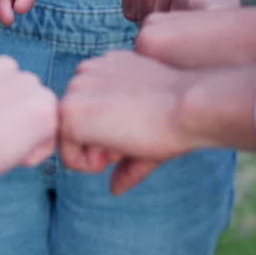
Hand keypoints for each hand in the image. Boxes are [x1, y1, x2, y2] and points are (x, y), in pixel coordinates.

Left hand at [59, 51, 255, 194]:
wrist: (189, 107)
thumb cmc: (175, 117)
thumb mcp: (145, 129)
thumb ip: (125, 155)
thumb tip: (114, 189)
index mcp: (103, 65)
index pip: (88, 110)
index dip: (109, 132)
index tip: (134, 130)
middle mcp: (85, 71)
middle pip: (78, 123)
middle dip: (103, 140)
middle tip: (133, 135)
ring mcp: (76, 88)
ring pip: (70, 136)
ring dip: (97, 149)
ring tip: (128, 138)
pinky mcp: (71, 109)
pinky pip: (65, 151)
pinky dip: (86, 164)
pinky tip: (117, 151)